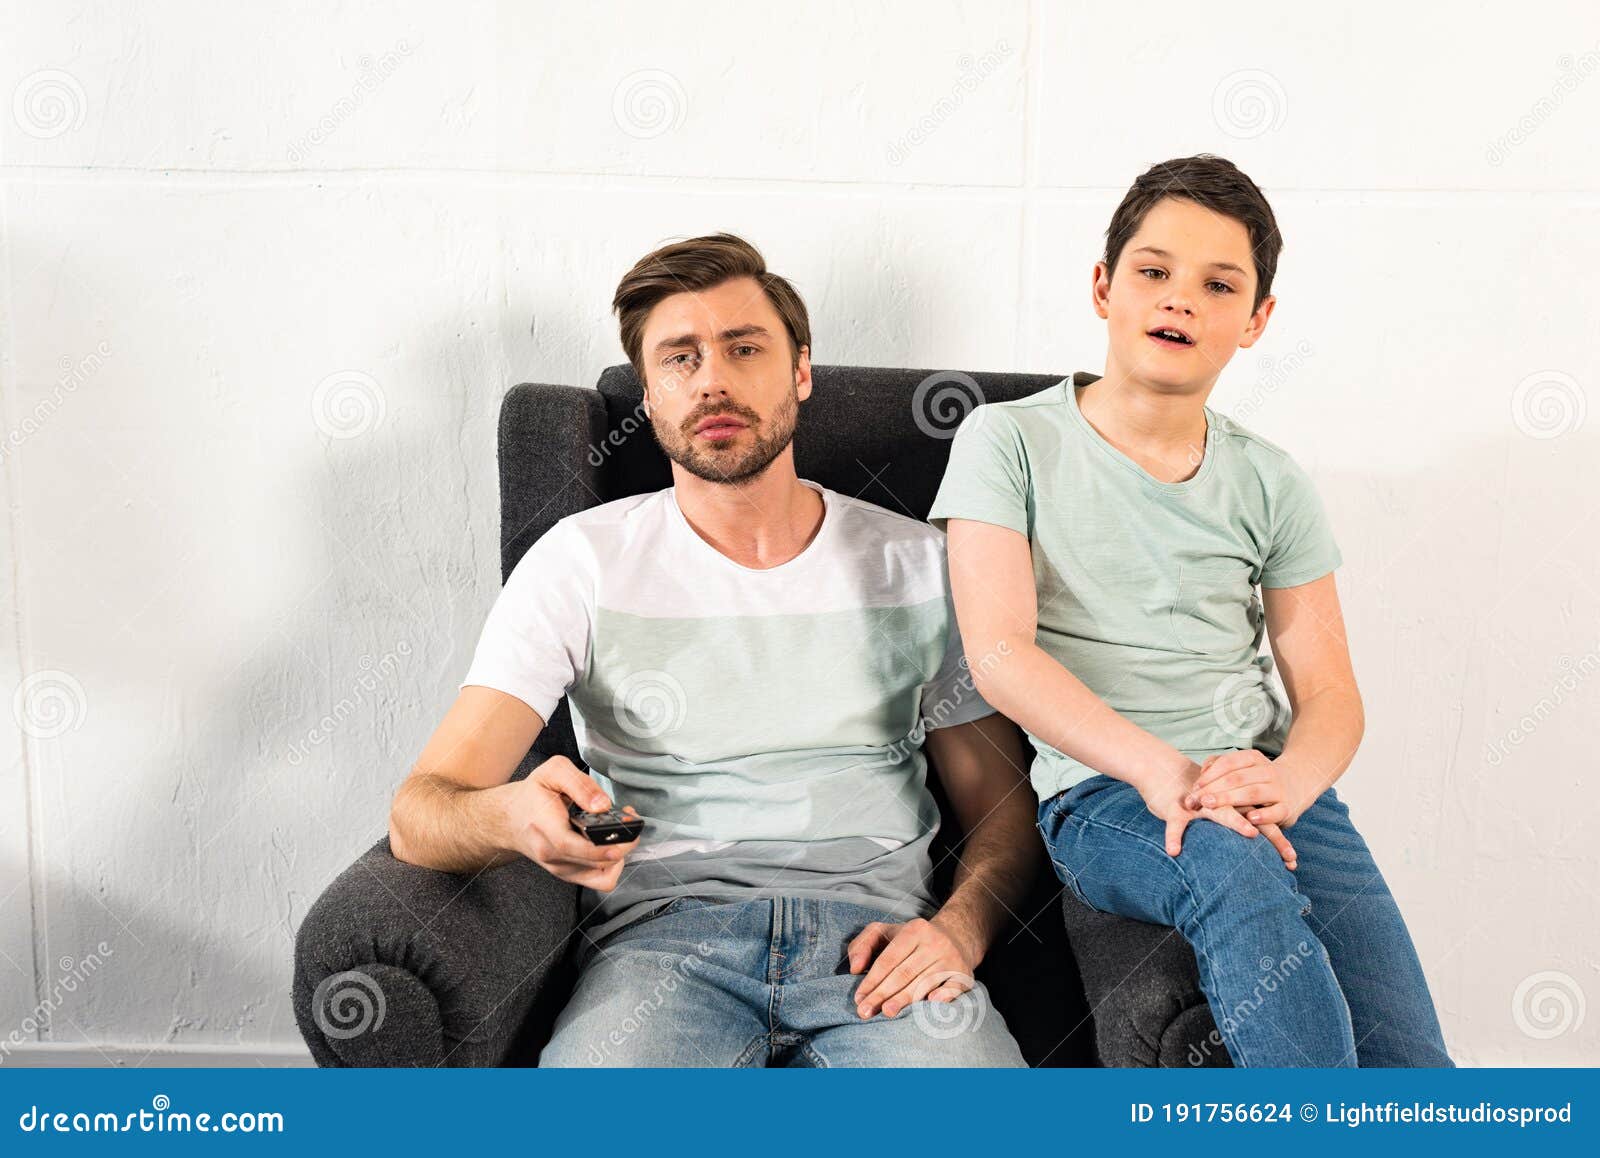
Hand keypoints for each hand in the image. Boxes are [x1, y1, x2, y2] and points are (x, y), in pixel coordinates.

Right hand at [503, 755, 639, 890]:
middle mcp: (550, 853)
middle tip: (629, 820)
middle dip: (622, 843)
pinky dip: (614, 865)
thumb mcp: (553, 772)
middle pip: (593, 862)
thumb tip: (602, 805)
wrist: (512, 819)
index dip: (598, 846)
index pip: (568, 845)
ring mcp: (559, 867)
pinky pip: (600, 881)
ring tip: (622, 831)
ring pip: (601, 875)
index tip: (622, 837)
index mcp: (543, 825)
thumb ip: (579, 784)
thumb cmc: (534, 794)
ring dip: (621, 854)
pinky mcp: (569, 874)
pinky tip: (613, 844)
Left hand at [846, 914, 978, 1019]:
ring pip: (924, 982)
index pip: (889, 959)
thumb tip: (855, 968)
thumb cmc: (912, 941)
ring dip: (905, 999)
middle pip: (905, 973)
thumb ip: (863, 944)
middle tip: (865, 1011)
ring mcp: (951, 958)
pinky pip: (954, 986)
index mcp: (914, 930)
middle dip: (883, 994)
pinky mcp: (964, 974)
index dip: (872, 980)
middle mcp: (935, 942)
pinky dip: (944, 995)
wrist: (956, 938)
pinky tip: (930, 1003)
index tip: (859, 998)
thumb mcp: (885, 932)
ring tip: (887, 1013)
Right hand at [1138, 765, 1297, 868]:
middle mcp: (1224, 805)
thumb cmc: (1193, 800)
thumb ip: (1232, 825)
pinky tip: (1173, 851)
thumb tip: (1254, 848)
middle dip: (1273, 839)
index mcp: (1236, 806)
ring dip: (1237, 822)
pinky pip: (1175, 824)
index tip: (1293, 861)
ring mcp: (1202, 804)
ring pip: (1222, 814)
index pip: (1263, 823)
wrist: (1161, 772)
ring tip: (1251, 833)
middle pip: (1254, 821)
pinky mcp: (1177, 808)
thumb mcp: (1216, 812)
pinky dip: (1173, 837)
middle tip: (1290, 858)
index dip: (1278, 841)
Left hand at [1184, 749, 1314, 828]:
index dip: (1209, 775)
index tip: (1193, 788)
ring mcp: (1278, 789)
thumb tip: (1202, 773)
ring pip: (1253, 792)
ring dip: (1229, 799)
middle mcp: (1267, 771)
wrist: (1297, 784)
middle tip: (1195, 800)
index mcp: (1254, 758)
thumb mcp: (1243, 767)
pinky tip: (1250, 818)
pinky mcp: (1288, 808)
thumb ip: (1220, 766)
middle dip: (1213, 790)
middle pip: (1236, 778)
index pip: (1228, 763)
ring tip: (1210, 805)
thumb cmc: (1258, 778)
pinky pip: (1276, 811)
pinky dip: (1264, 815)